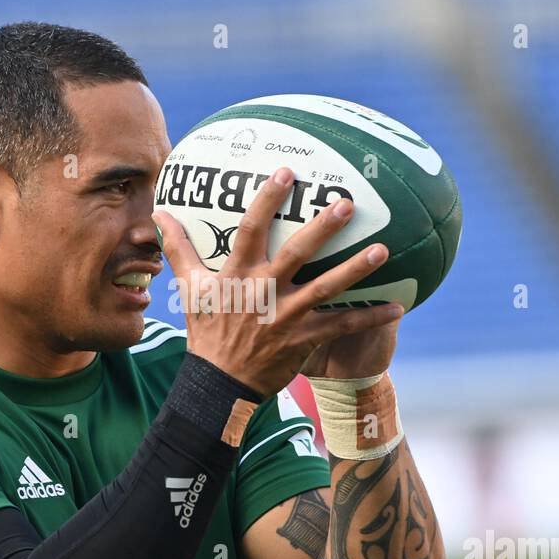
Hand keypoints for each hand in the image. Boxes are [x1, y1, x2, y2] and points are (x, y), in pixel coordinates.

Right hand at [152, 166, 402, 398]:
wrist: (218, 384)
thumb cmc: (206, 332)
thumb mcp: (189, 289)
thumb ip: (179, 248)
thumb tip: (160, 213)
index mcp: (237, 275)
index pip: (250, 231)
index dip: (267, 201)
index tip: (286, 173)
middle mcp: (264, 292)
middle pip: (296, 254)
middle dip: (322, 228)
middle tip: (347, 204)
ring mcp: (287, 317)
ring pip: (326, 288)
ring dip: (356, 269)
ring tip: (383, 250)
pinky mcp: (305, 340)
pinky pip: (342, 327)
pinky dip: (370, 317)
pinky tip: (398, 307)